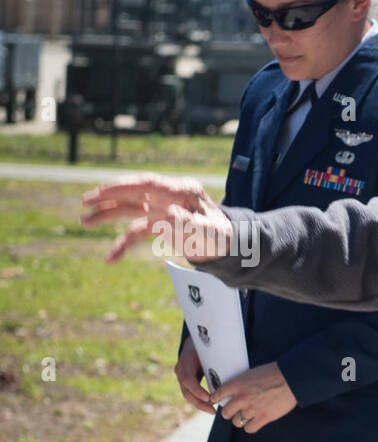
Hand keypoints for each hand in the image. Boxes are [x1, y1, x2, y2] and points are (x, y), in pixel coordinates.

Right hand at [81, 174, 232, 264]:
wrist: (228, 246)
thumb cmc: (223, 236)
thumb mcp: (212, 232)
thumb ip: (191, 224)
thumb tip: (168, 216)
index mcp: (183, 191)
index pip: (149, 183)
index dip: (125, 185)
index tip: (103, 190)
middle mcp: (169, 197)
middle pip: (134, 193)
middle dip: (109, 196)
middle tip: (85, 201)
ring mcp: (162, 210)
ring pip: (130, 210)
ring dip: (107, 214)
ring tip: (84, 220)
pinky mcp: (159, 224)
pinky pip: (136, 233)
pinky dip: (123, 244)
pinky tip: (110, 258)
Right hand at [175, 336, 215, 414]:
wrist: (198, 341)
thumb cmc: (208, 343)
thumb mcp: (212, 348)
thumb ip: (218, 357)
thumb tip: (235, 369)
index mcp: (186, 359)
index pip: (187, 378)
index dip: (197, 390)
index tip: (209, 398)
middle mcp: (181, 368)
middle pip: (186, 390)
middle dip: (199, 402)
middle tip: (213, 410)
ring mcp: (182, 375)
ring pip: (188, 394)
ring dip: (200, 404)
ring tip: (212, 411)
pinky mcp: (186, 380)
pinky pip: (191, 393)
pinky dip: (200, 401)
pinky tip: (210, 407)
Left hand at [211, 362, 297, 434]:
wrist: (291, 378)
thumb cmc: (274, 372)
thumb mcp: (252, 373)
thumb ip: (242, 383)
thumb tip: (237, 391)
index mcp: (237, 384)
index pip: (217, 395)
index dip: (216, 399)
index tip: (216, 401)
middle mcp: (242, 398)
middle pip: (226, 412)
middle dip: (229, 412)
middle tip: (234, 410)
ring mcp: (252, 409)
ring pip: (236, 422)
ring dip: (240, 420)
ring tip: (247, 416)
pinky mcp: (263, 417)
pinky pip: (249, 429)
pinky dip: (251, 426)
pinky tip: (255, 421)